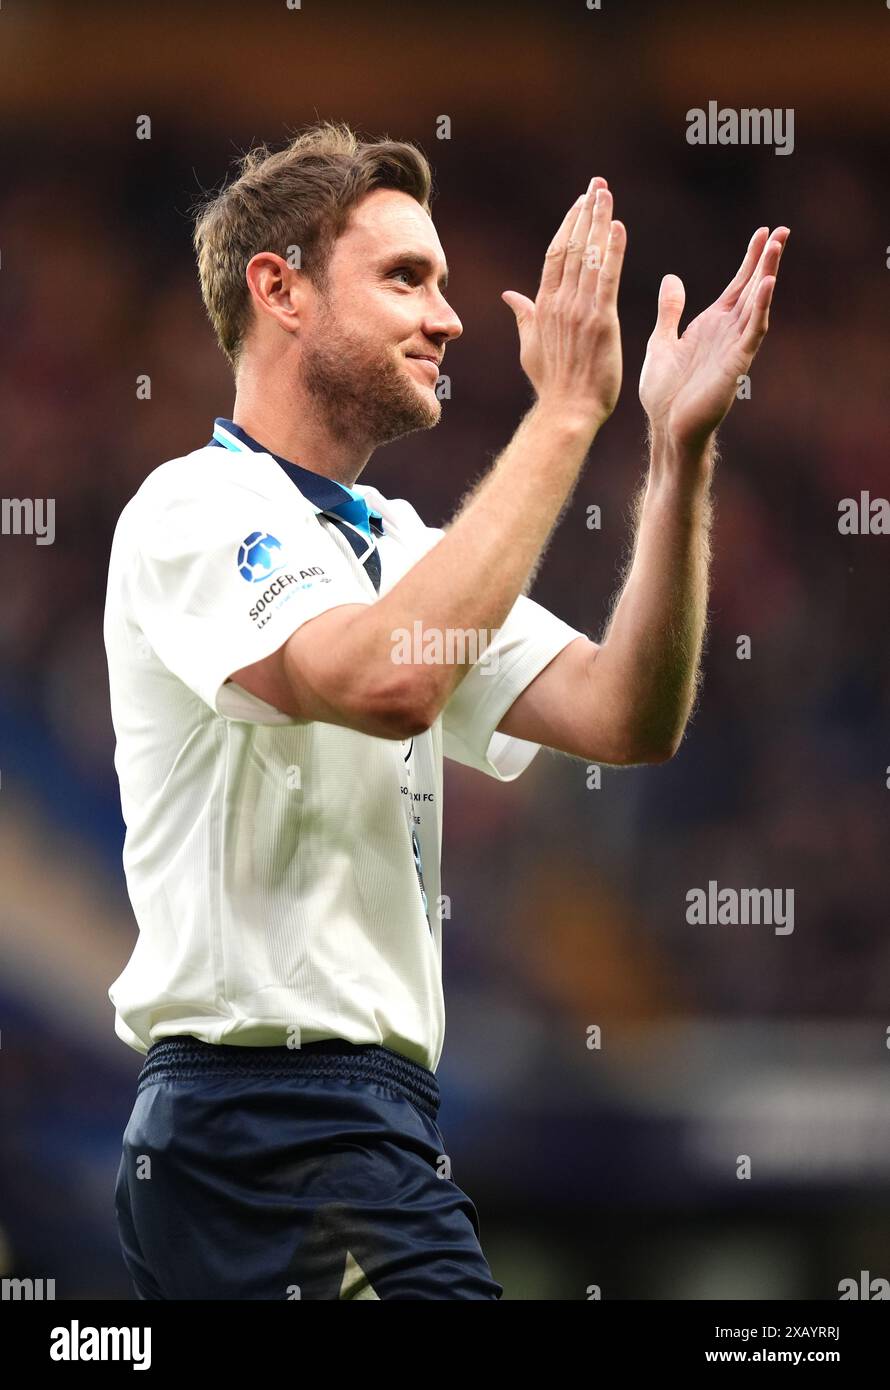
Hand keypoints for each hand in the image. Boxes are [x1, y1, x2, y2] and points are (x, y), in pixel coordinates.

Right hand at [502, 178, 626, 432]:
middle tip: (597, 184)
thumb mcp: (530, 346)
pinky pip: (608, 279)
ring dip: (600, 221)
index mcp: (544, 306)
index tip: (580, 202)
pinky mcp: (602, 322)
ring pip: (590, 256)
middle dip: (585, 212)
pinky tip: (619, 227)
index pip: (556, 254)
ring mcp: (580, 311)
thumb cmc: (552, 383)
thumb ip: (524, 316)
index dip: (569, 224)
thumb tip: (509, 295)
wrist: (567, 411)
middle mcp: (560, 303)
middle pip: (573, 246)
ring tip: (607, 194)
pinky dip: (613, 251)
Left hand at [639, 226, 788, 452]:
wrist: (666, 428)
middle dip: (767, 260)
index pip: (737, 286)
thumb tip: (672, 279)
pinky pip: (753, 331)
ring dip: (768, 276)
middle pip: (753, 288)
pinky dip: (761, 308)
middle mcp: (727, 332)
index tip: (763, 232)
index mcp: (711, 325)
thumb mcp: (662, 342)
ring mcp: (735, 347)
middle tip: (784, 230)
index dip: (750, 260)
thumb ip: (670, 312)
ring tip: (778, 247)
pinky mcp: (736, 363)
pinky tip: (768, 285)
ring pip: (757, 304)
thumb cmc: (663, 393)